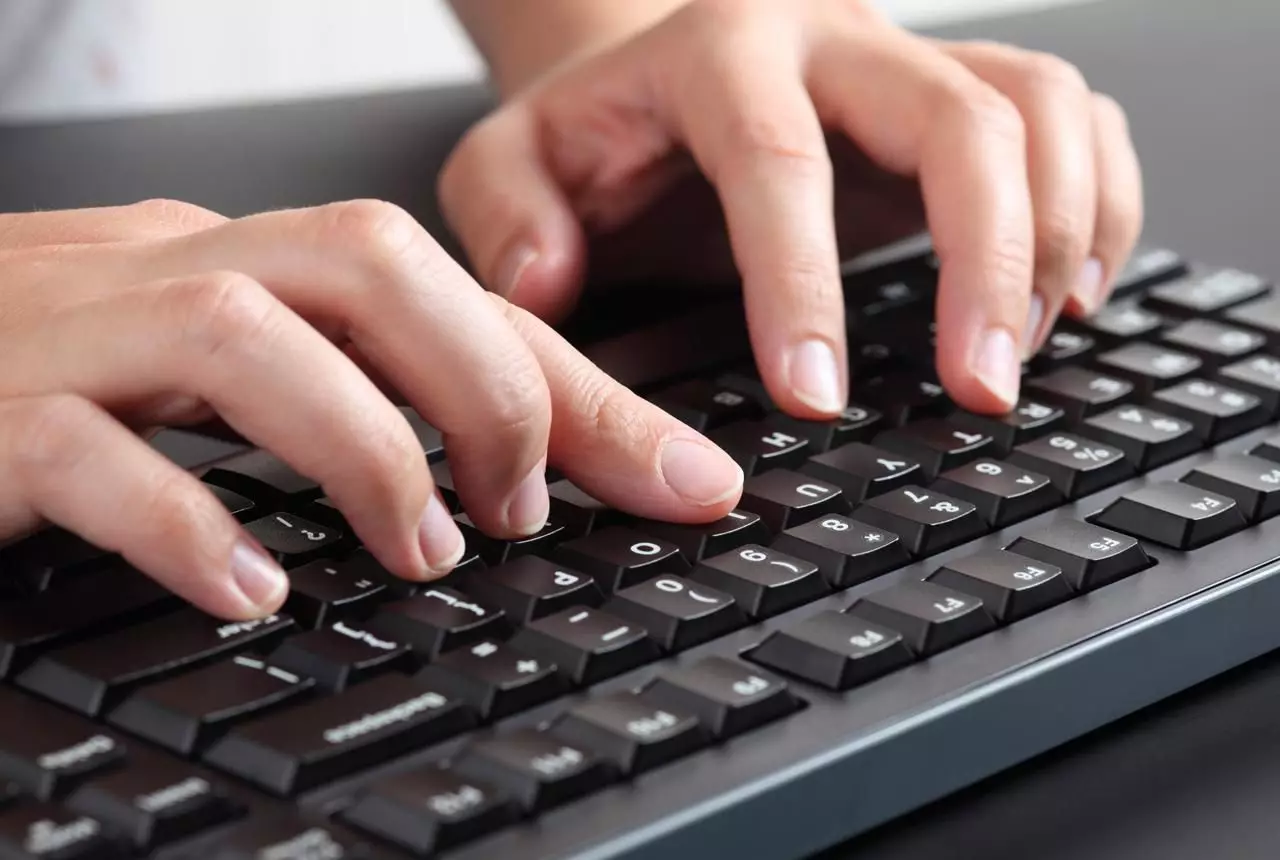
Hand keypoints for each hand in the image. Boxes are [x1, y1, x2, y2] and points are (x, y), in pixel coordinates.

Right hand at [0, 200, 742, 618]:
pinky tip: (256, 589)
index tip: (681, 476)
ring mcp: (73, 337)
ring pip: (244, 334)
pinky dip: (188, 522)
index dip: (575, 382)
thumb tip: (501, 469)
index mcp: (241, 265)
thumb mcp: (210, 384)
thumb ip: (343, 402)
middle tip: (522, 503)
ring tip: (426, 548)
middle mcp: (170, 273)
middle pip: (363, 257)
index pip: (442, 292)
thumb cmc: (33, 380)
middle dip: (480, 380)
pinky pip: (88, 453)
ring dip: (366, 448)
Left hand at [440, 0, 1142, 415]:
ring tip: (1021, 352)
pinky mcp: (963, 95)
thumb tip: (546, 283)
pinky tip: (1075, 290)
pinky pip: (1073, 119)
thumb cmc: (596, 136)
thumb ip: (508, 216)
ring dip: (1058, 233)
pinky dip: (1099, 202)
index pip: (780, 162)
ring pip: (1038, 107)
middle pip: (959, 119)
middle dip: (987, 261)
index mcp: (719, 53)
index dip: (804, 286)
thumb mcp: (510, 165)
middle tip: (979, 389)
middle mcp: (835, 41)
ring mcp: (912, 62)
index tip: (815, 399)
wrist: (658, 80)